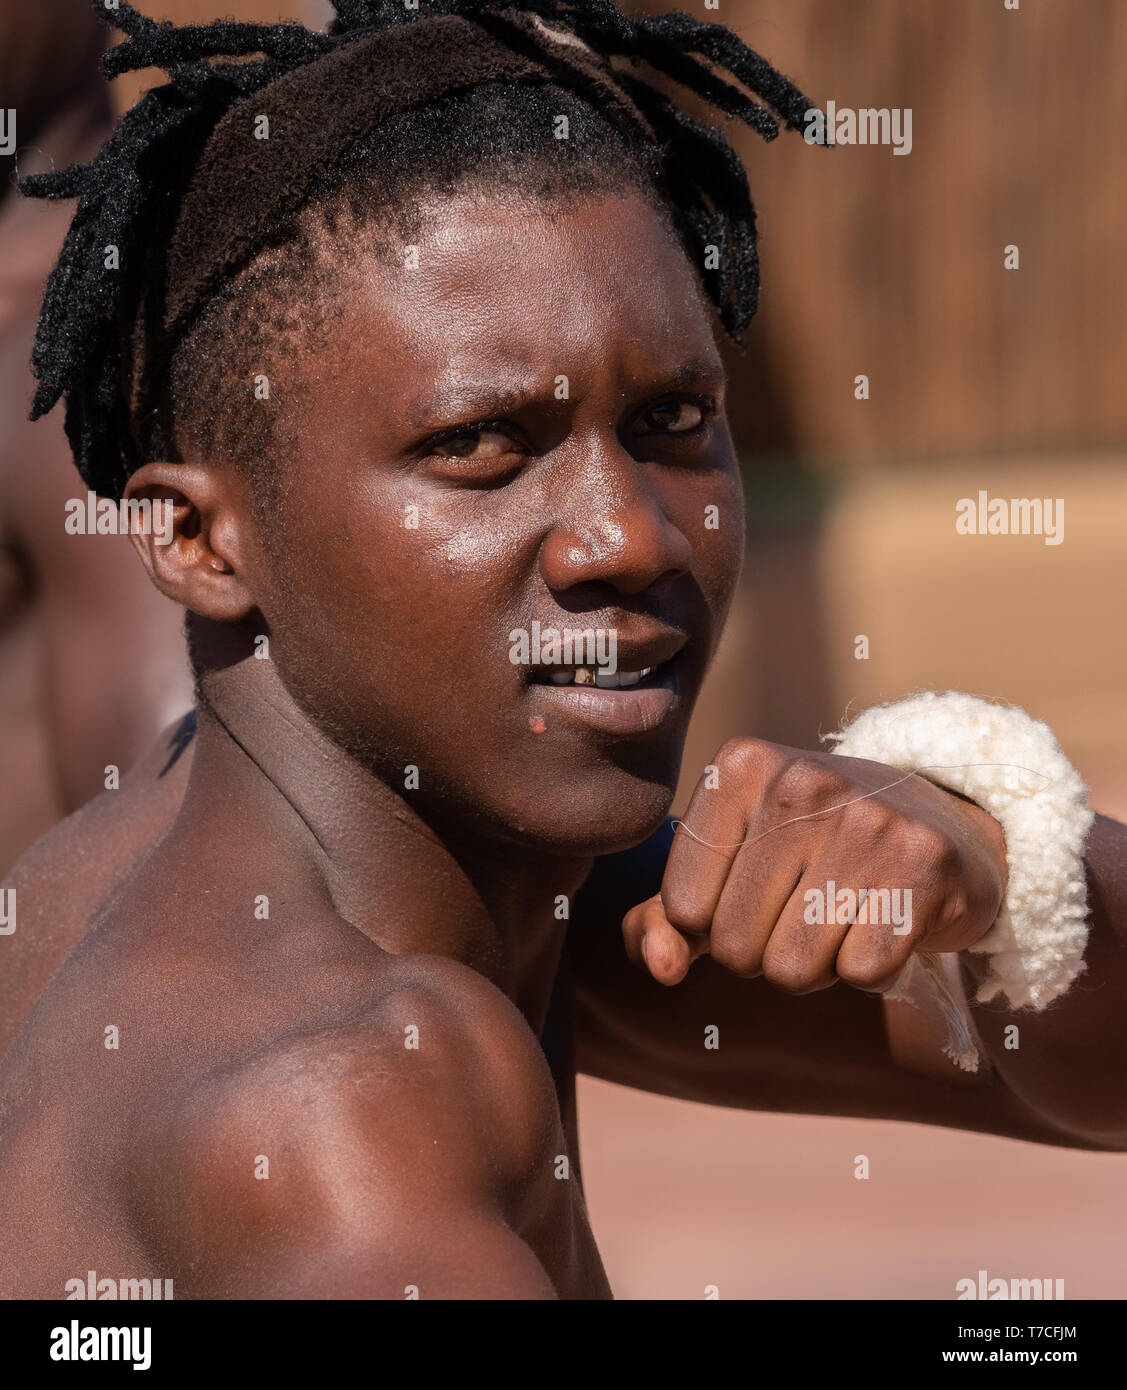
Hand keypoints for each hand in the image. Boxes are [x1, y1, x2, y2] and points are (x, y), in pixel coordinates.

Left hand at [624, 738, 1007, 992]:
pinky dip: (870, 969)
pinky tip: (885, 922)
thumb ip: (666, 919)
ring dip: (815, 966)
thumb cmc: (810, 850)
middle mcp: (800, 783)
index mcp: (740, 767)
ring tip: (842, 915)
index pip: (683, 908)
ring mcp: (868, 820)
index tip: (753, 889)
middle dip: (762, 952)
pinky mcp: (926, 865)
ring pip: (792, 970)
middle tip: (804, 907)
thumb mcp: (727, 865)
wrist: (940, 822)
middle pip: (734, 947)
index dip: (713, 925)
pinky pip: (862, 975)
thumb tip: (662, 968)